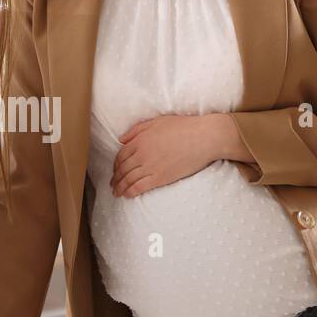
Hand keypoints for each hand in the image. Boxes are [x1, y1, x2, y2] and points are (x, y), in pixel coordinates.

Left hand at [110, 112, 248, 197]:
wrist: (203, 138)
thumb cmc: (183, 126)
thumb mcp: (157, 121)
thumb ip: (137, 130)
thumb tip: (121, 140)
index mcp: (140, 140)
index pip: (121, 155)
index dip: (116, 164)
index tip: (115, 170)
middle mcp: (141, 154)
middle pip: (122, 169)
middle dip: (116, 178)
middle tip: (113, 184)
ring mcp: (150, 167)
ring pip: (129, 180)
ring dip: (120, 187)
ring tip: (116, 192)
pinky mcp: (160, 178)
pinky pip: (140, 187)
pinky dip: (130, 192)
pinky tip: (126, 195)